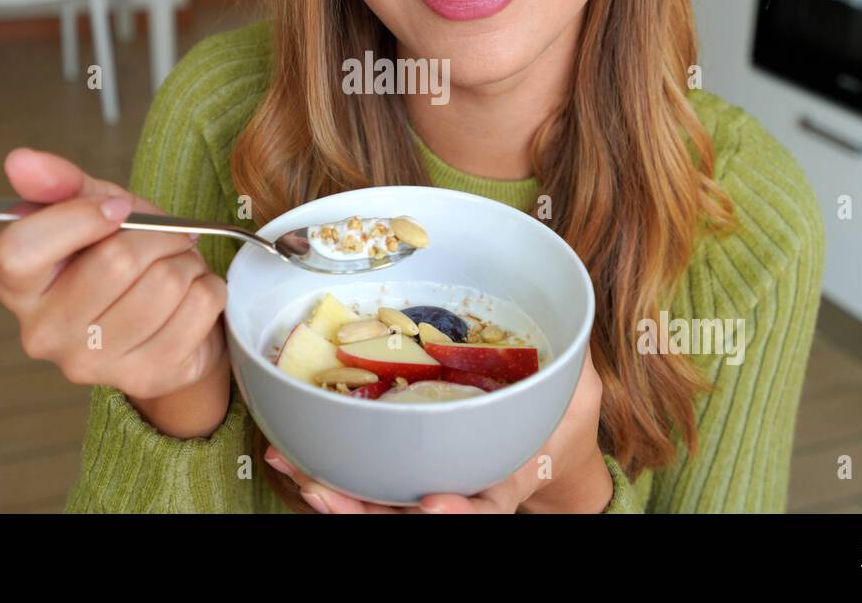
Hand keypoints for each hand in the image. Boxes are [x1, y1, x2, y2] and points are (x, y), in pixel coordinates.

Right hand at [0, 148, 228, 400]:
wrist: (164, 319)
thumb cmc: (118, 257)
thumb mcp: (90, 208)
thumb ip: (58, 183)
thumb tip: (19, 160)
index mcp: (16, 288)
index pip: (22, 248)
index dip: (80, 217)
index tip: (117, 209)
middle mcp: (44, 334)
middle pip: (115, 261)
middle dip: (156, 234)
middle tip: (163, 238)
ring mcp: (93, 364)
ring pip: (165, 282)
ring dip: (185, 260)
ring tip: (175, 265)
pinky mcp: (146, 377)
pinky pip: (200, 306)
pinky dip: (208, 286)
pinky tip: (190, 294)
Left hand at [264, 348, 611, 513]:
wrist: (540, 418)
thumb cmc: (559, 398)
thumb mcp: (574, 384)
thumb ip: (566, 371)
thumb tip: (572, 347)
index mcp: (504, 476)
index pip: (488, 507)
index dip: (462, 511)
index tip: (432, 504)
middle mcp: (460, 486)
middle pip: (409, 514)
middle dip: (363, 509)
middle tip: (323, 493)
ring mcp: (426, 476)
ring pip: (376, 499)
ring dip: (331, 490)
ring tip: (292, 469)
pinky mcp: (399, 458)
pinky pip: (361, 470)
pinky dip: (324, 462)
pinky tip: (287, 448)